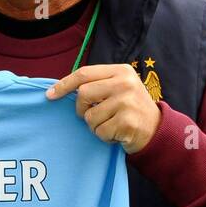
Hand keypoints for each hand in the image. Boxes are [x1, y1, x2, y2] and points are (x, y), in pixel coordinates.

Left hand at [46, 63, 160, 153]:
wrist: (156, 129)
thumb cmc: (130, 107)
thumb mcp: (119, 87)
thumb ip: (97, 84)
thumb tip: (61, 89)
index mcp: (121, 71)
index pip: (84, 74)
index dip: (64, 84)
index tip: (49, 95)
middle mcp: (125, 83)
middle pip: (83, 94)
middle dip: (81, 109)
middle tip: (92, 114)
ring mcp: (127, 102)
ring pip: (90, 116)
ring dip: (95, 125)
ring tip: (111, 123)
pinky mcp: (127, 121)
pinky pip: (100, 131)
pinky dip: (104, 136)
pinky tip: (116, 132)